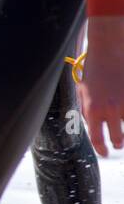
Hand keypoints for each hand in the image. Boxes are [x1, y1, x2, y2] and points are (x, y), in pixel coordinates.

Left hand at [80, 14, 123, 156]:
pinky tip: (122, 115)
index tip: (104, 152)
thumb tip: (92, 126)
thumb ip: (86, 110)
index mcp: (92, 109)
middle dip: (117, 143)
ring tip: (122, 133)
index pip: (97, 138)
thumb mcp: (83, 92)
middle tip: (117, 144)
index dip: (101, 149)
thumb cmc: (93, 71)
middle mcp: (110, 110)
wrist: (108, 51)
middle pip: (118, 139)